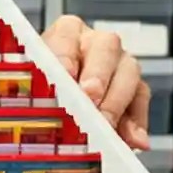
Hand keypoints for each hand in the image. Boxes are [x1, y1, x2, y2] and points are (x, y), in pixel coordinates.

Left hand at [42, 15, 150, 150]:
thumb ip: (33, 88)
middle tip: (90, 99)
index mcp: (67, 32)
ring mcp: (119, 63)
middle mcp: (96, 43)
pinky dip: (136, 122)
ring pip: (129, 72)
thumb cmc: (39, 86)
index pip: (67, 33)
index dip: (65, 54)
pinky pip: (141, 101)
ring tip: (106, 126)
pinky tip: (132, 140)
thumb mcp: (31, 81)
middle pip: (106, 47)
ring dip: (117, 102)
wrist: (52, 100)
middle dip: (98, 75)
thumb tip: (31, 108)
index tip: (64, 75)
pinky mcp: (134, 88)